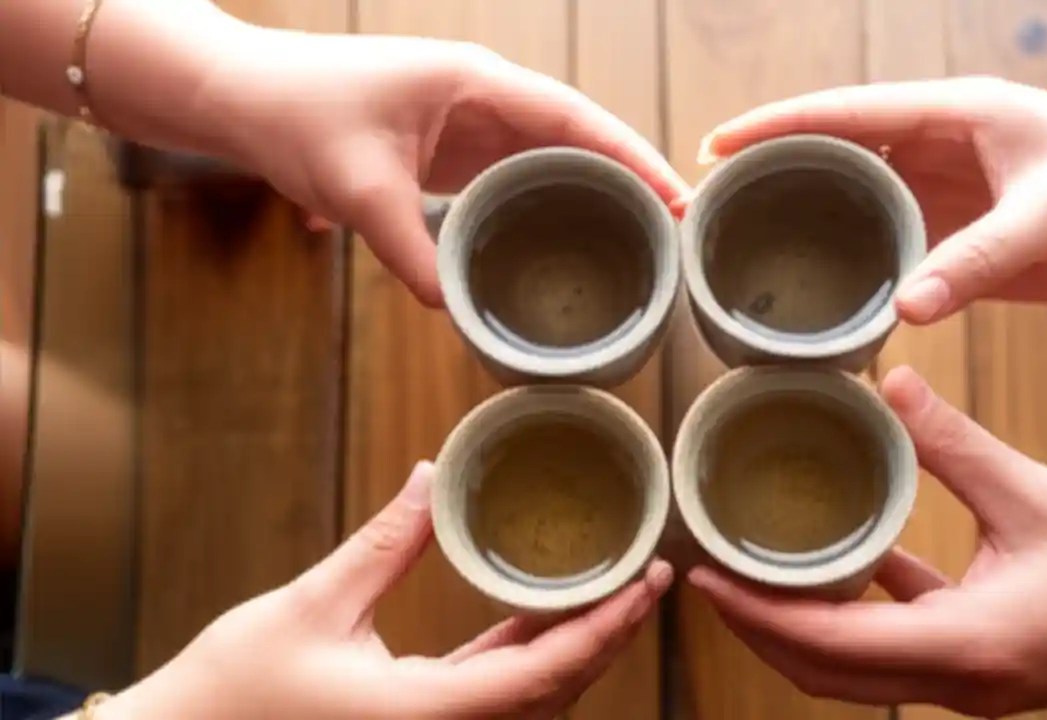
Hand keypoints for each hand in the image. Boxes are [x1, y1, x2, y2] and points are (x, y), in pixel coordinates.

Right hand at [99, 463, 672, 719]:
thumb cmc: (232, 692)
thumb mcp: (311, 607)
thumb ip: (383, 546)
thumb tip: (428, 474)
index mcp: (426, 716)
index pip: (543, 673)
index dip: (606, 628)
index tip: (649, 582)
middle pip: (554, 693)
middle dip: (608, 636)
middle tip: (650, 575)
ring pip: (532, 704)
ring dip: (575, 651)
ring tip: (612, 590)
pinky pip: (495, 703)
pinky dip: (529, 662)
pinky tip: (543, 619)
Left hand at [204, 24, 687, 306]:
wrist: (244, 98)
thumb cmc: (298, 117)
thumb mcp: (358, 188)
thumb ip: (410, 251)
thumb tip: (453, 311)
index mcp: (476, 83)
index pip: (575, 118)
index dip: (631, 155)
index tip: (677, 193)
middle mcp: (483, 96)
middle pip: (577, 136)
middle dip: (628, 176)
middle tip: (677, 229)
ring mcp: (468, 121)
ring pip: (549, 156)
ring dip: (593, 191)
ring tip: (640, 239)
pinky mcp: (450, 148)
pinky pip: (515, 175)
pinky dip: (548, 203)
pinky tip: (567, 239)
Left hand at [688, 367, 1046, 716]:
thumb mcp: (1037, 493)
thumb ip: (955, 444)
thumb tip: (896, 383)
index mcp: (961, 646)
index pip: (827, 644)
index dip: (756, 613)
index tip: (703, 578)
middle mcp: (955, 682)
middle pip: (825, 673)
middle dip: (761, 630)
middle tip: (710, 577)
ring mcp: (970, 684)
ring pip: (858, 671)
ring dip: (803, 630)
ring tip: (758, 573)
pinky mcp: (985, 668)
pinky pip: (903, 647)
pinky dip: (863, 615)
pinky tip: (849, 564)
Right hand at [698, 77, 1046, 322]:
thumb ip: (978, 260)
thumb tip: (903, 308)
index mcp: (954, 114)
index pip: (847, 113)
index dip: (778, 125)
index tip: (717, 144)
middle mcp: (938, 149)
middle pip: (835, 156)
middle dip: (771, 174)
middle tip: (707, 205)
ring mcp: (944, 194)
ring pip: (855, 205)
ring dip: (804, 224)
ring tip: (742, 249)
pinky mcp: (958, 238)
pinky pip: (891, 250)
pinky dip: (853, 269)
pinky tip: (818, 294)